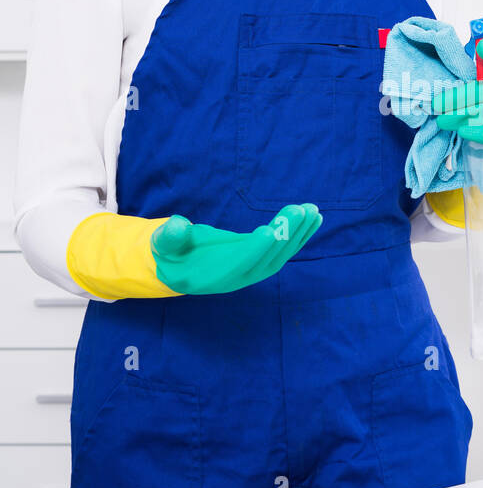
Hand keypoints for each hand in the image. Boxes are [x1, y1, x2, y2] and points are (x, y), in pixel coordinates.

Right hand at [150, 204, 322, 294]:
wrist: (178, 268)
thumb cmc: (169, 253)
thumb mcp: (163, 244)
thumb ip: (169, 237)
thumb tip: (177, 226)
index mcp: (214, 275)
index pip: (239, 262)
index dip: (254, 248)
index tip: (269, 231)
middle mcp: (239, 276)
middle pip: (267, 257)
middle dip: (285, 234)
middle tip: (301, 210)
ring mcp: (252, 270)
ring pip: (280, 254)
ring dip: (299, 233)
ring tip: (315, 212)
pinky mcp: (259, 261)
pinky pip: (283, 249)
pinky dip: (299, 234)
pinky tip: (313, 218)